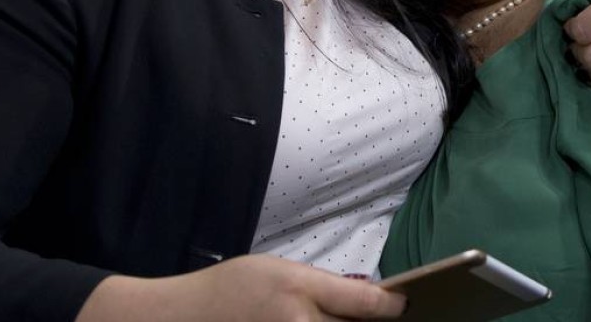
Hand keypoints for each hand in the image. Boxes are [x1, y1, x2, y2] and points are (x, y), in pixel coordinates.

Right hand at [76, 255, 406, 321]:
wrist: (181, 319)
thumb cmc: (234, 290)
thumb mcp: (287, 274)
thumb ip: (338, 291)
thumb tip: (390, 303)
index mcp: (307, 309)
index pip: (372, 312)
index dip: (398, 310)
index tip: (409, 306)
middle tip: (387, 318)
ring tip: (362, 321)